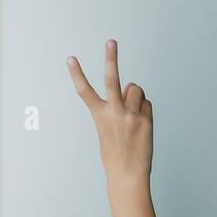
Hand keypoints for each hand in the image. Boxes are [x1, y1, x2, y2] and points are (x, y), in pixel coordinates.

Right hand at [68, 40, 152, 180]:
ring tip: (132, 117)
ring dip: (135, 98)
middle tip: (111, 41)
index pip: (85, 92)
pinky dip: (144, 111)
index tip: (71, 59)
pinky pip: (146, 103)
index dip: (77, 74)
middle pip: (112, 80)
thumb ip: (119, 106)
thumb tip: (133, 85)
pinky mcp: (144, 119)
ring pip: (135, 89)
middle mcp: (113, 113)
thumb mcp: (110, 130)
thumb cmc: (116, 154)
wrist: (127, 175)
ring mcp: (129, 115)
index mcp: (99, 116)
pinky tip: (140, 126)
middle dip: (111, 59)